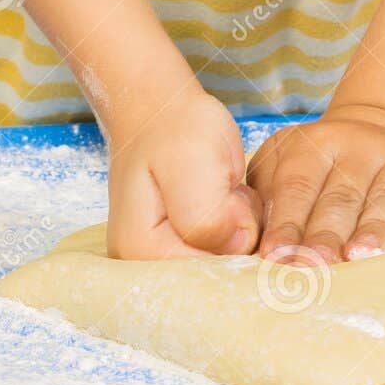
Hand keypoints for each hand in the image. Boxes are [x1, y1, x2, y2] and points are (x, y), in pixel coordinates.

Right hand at [104, 85, 261, 259]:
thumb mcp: (191, 164)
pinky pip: (231, 248)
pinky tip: (229, 199)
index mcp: (140, 251)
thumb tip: (238, 247)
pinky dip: (241, 223)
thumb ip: (210, 216)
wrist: (164, 109)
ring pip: (231, 259)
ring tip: (227, 191)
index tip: (230, 198)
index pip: (206, 275)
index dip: (234, 241)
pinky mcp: (186, 243)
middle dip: (239, 233)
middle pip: (218, 271)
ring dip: (244, 225)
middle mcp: (147, 263)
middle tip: (229, 191)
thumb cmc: (174, 130)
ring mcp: (166, 254)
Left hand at [247, 105, 384, 264]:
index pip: (298, 186)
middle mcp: (362, 148)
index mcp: (315, 146)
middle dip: (327, 235)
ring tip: (363, 258)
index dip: (287, 223)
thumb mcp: (286, 163)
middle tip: (315, 268)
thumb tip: (240, 243)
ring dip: (377, 230)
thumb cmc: (326, 169)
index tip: (276, 259)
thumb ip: (263, 198)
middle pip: (343, 197)